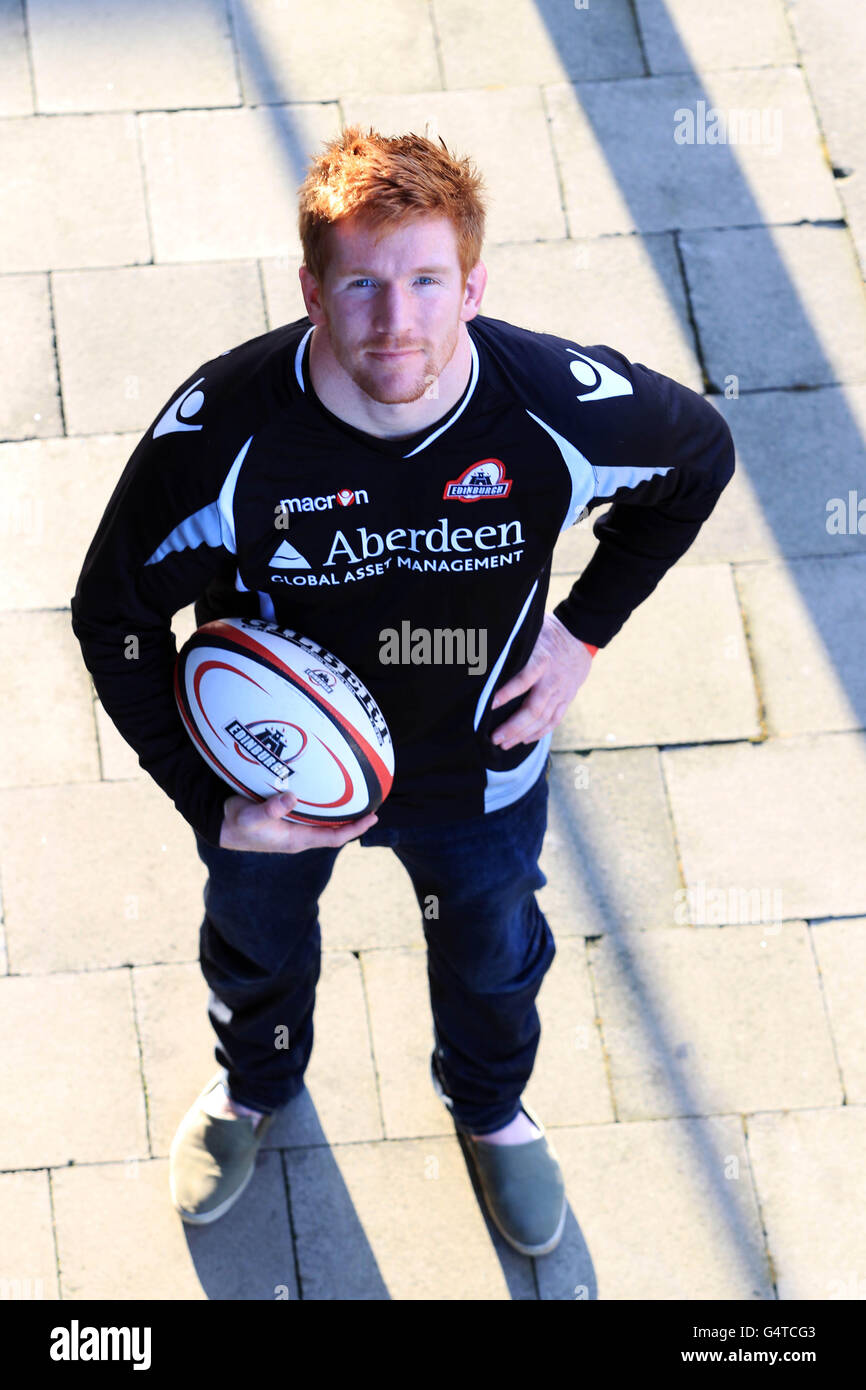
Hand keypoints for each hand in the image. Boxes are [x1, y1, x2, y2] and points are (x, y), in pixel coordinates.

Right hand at [219, 789, 378, 852]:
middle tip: (375, 803)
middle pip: (335, 829)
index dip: (355, 829)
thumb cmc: (236, 823)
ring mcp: (294, 826)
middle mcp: (300, 834)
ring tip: (360, 796)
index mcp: (297, 839)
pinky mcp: (287, 815)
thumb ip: (270, 809)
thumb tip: (292, 797)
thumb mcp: (251, 816)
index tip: (373, 818)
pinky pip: (313, 810)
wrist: (221, 824)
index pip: (334, 837)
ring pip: (325, 820)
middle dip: (355, 819)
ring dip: (342, 811)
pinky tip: (331, 788)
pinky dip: (326, 802)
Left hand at [489, 613, 593, 749]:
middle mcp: (552, 679)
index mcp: (542, 659)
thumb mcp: (531, 630)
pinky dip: (539, 733)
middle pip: (534, 708)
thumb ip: (513, 642)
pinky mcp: (567, 699)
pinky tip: (524, 740)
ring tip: (503, 743)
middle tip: (494, 737)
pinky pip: (554, 720)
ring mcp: (561, 691)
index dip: (508, 692)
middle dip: (513, 726)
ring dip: (522, 734)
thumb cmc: (547, 632)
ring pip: (542, 719)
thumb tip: (482, 644)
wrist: (581, 637)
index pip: (525, 678)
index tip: (490, 704)